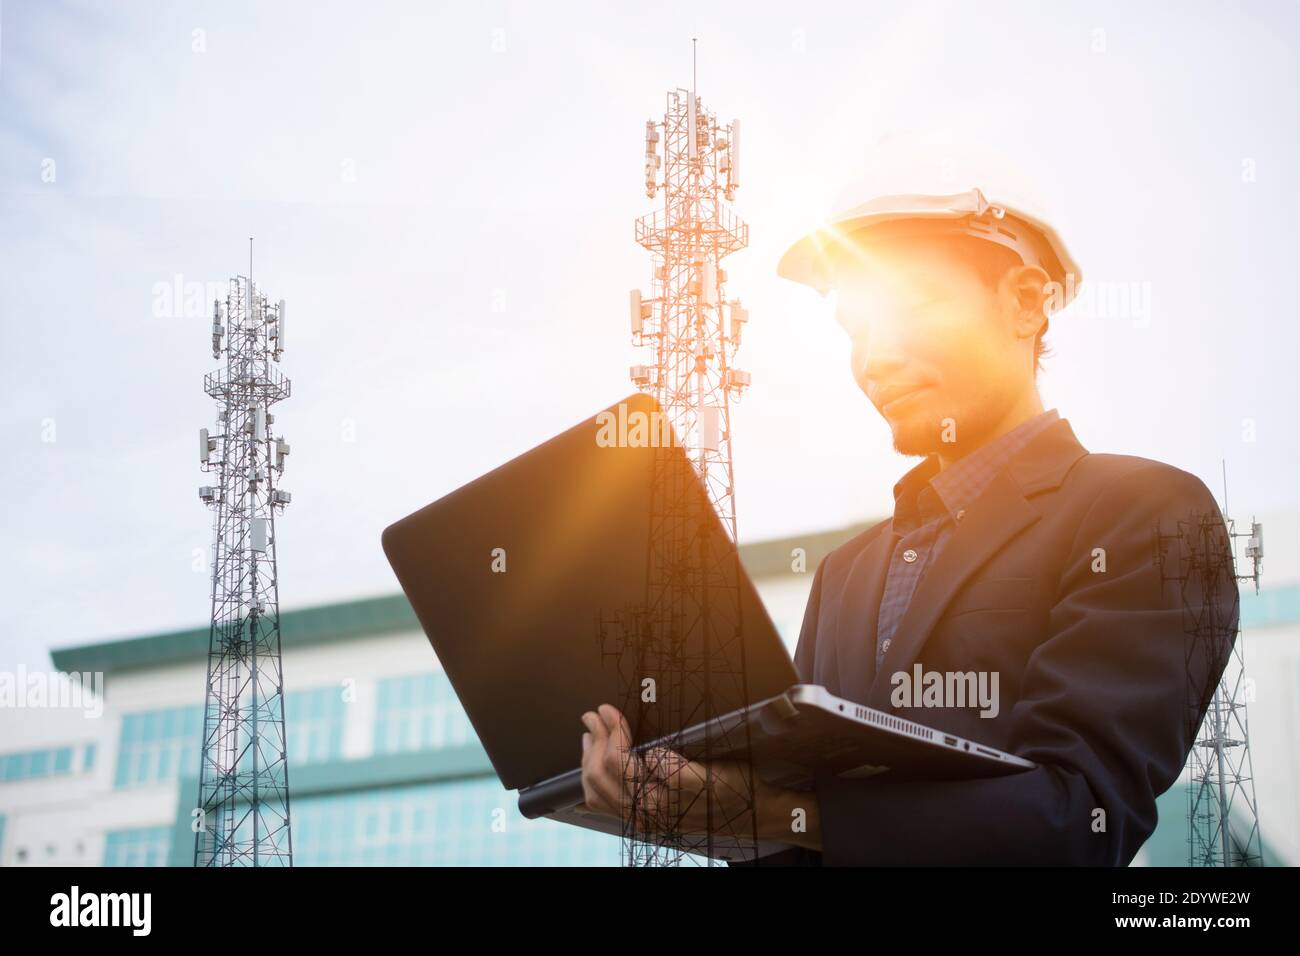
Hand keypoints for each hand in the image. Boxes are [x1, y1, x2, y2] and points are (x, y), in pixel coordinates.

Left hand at [579, 703, 820, 848]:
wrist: (749, 812)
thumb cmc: (734, 789)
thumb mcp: (713, 774)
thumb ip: (679, 772)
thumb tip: (652, 756)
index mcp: (658, 803)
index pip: (618, 764)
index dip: (611, 732)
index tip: (609, 710)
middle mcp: (644, 815)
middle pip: (600, 776)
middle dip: (595, 740)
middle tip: (594, 715)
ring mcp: (640, 819)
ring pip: (595, 790)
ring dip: (588, 759)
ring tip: (590, 734)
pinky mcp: (640, 818)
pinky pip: (602, 804)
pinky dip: (591, 781)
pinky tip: (593, 764)